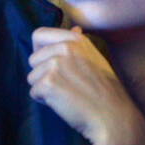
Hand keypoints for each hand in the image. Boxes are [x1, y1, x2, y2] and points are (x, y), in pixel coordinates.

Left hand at [27, 26, 144, 144]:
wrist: (112, 116)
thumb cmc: (104, 91)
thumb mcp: (95, 59)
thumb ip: (79, 45)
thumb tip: (74, 27)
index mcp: (75, 39)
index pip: (39, 35)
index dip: (39, 51)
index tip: (49, 63)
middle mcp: (64, 47)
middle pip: (33, 59)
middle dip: (43, 74)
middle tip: (65, 85)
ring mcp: (55, 64)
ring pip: (32, 76)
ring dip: (44, 88)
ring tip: (67, 94)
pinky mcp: (48, 82)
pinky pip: (33, 92)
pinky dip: (44, 100)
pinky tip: (63, 103)